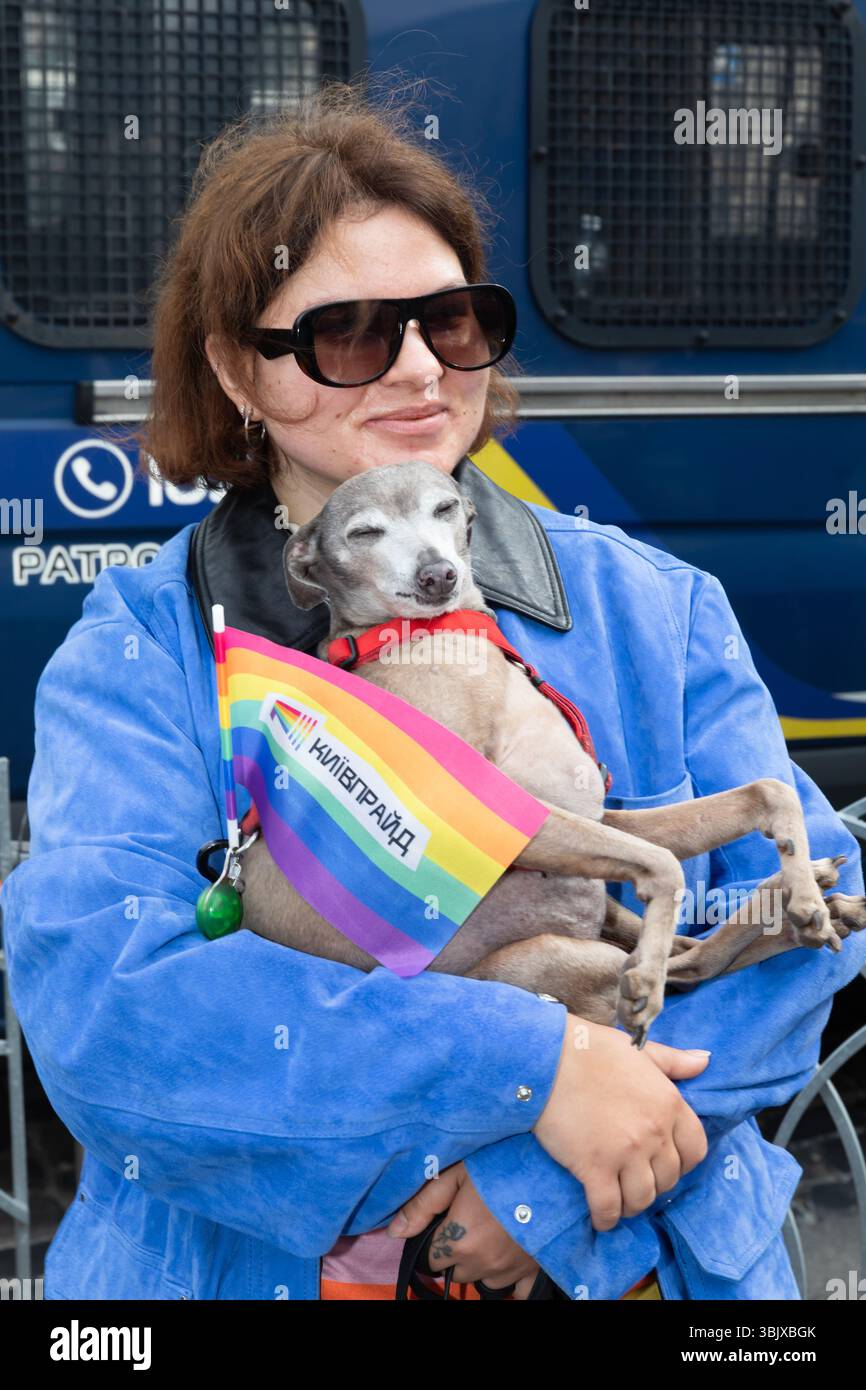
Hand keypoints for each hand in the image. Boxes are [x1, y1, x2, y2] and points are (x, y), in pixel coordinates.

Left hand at [386, 1161, 539, 1294]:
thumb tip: (393, 1232)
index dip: (434, 1240)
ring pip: (484, 1281)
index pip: (430, 1259)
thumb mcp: (456, 1174)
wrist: (553, 1168)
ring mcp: (511, 1270)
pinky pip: (517, 1292)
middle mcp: (483, 1262)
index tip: (445, 1222)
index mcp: (460, 1240)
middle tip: (469, 1222)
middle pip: (457, 1271)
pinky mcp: (536, 1271)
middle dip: (457, 1252)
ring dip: (482, 1264)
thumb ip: (422, 1205)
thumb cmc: (501, 1163)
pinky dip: (511, 1279)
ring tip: (491, 1233)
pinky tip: (510, 1255)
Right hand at [533, 1014, 710, 1231]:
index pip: (696, 1150)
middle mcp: (655, 1132)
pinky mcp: (595, 1168)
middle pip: (669, 1178)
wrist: (546, 1059)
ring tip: (620, 1199)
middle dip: (655, 1183)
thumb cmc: (591, 1050)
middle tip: (635, 1179)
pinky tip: (601, 1217)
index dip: (682, 1162)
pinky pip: (609, 1208)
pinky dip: (607, 1218)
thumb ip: (674, 1061)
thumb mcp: (640, 1050)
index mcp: (669, 1103)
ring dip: (633, 1204)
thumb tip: (705, 1060)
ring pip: (643, 1198)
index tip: (664, 1162)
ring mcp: (626, 1152)